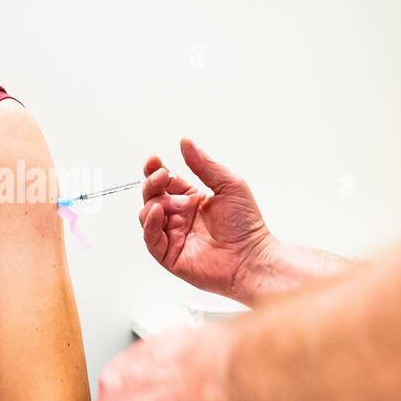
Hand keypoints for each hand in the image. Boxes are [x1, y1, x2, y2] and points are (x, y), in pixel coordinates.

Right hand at [140, 138, 272, 301]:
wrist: (252, 257)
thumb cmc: (247, 225)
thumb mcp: (229, 185)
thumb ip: (205, 165)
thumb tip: (186, 142)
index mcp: (192, 200)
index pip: (165, 182)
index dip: (156, 170)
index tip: (154, 160)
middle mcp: (180, 217)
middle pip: (152, 196)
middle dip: (153, 183)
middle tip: (163, 177)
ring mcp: (173, 236)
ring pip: (147, 215)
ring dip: (157, 203)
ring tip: (180, 203)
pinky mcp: (170, 255)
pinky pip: (150, 238)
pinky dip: (150, 224)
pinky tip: (159, 212)